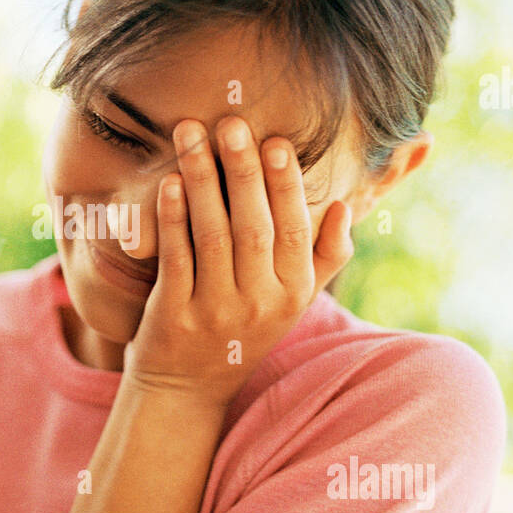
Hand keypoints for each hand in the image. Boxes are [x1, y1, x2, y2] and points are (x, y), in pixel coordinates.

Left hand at [123, 115, 352, 407]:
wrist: (187, 390)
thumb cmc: (243, 330)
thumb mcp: (292, 302)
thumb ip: (323, 257)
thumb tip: (343, 206)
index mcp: (292, 294)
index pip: (295, 231)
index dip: (286, 185)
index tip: (277, 141)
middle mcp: (259, 304)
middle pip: (254, 227)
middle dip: (243, 171)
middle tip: (232, 122)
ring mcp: (216, 312)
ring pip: (212, 235)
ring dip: (202, 179)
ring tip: (191, 134)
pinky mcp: (175, 316)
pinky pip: (177, 258)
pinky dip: (172, 218)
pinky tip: (169, 182)